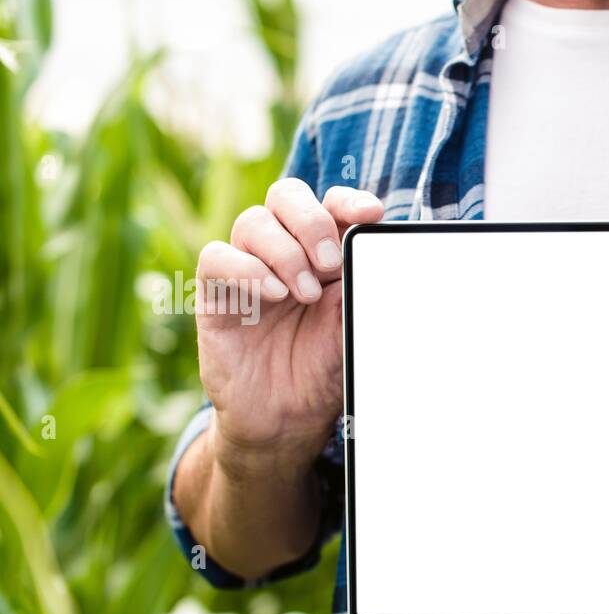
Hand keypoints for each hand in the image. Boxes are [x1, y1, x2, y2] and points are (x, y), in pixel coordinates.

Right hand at [195, 180, 384, 470]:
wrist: (288, 418)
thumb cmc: (324, 370)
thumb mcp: (354, 326)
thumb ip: (364, 288)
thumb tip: (387, 256)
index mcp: (323, 253)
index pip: (330, 203)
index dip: (349, 200)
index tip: (370, 216)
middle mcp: (284, 252)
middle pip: (286, 195)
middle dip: (312, 221)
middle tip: (331, 262)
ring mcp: (247, 269)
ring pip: (253, 221)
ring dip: (285, 253)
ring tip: (305, 295)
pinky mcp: (216, 294)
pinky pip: (216, 257)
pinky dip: (246, 269)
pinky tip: (274, 295)